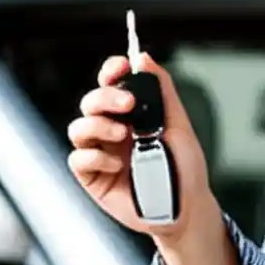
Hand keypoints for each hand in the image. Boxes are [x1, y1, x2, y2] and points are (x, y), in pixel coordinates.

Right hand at [66, 53, 213, 241]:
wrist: (186, 206)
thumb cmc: (185, 167)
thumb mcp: (178, 123)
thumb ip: (162, 90)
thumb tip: (143, 58)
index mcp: (130, 114)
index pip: (110, 85)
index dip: (110, 72)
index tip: (121, 66)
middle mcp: (111, 130)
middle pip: (90, 102)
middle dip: (105, 97)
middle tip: (128, 104)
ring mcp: (100, 153)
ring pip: (78, 128)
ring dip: (98, 125)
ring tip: (124, 135)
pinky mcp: (92, 177)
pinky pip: (78, 159)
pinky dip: (97, 157)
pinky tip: (119, 165)